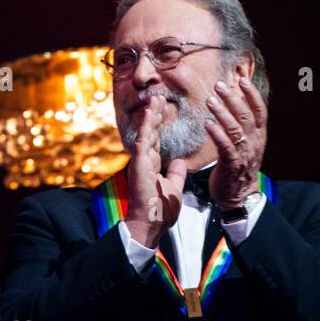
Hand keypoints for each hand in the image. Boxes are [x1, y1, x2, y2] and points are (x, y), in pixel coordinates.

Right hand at [123, 95, 187, 248]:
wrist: (151, 223)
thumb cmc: (161, 209)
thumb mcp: (174, 187)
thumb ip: (175, 173)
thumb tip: (179, 160)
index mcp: (152, 164)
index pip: (155, 139)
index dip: (159, 124)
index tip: (163, 108)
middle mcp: (145, 160)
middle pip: (149, 132)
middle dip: (154, 114)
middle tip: (157, 97)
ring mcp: (141, 162)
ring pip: (145, 134)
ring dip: (150, 116)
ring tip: (154, 100)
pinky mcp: (140, 165)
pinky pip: (143, 143)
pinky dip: (146, 128)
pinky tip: (149, 116)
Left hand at [205, 75, 267, 209]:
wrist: (238, 194)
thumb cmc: (238, 165)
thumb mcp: (245, 143)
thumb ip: (242, 125)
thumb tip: (235, 102)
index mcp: (259, 135)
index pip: (260, 111)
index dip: (252, 94)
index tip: (242, 79)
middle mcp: (254, 142)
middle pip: (246, 116)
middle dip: (233, 99)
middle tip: (219, 85)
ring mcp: (244, 153)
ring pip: (236, 129)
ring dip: (222, 112)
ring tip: (210, 100)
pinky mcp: (232, 164)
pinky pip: (225, 146)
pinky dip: (217, 133)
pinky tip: (208, 123)